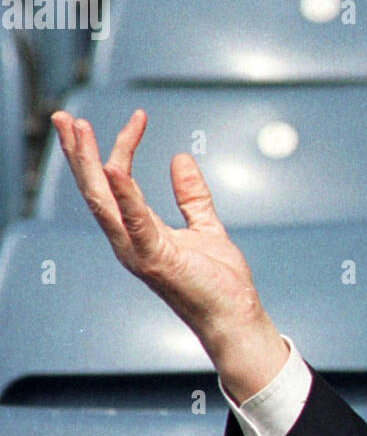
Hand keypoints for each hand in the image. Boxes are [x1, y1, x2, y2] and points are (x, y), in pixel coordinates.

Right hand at [50, 108, 288, 400]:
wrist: (233, 318)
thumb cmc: (218, 282)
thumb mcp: (205, 227)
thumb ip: (191, 195)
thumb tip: (180, 157)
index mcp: (138, 231)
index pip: (118, 182)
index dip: (122, 146)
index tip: (139, 117)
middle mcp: (129, 240)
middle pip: (95, 189)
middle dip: (78, 152)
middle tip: (63, 116)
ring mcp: (138, 250)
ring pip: (103, 201)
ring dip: (89, 164)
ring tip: (78, 130)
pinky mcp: (156, 259)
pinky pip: (136, 220)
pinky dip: (123, 193)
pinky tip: (114, 165)